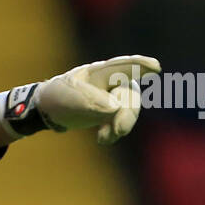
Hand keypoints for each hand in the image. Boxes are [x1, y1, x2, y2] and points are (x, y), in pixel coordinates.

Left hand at [35, 54, 160, 144]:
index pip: (122, 67)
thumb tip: (115, 108)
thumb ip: (90, 101)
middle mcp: (110, 82)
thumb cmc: (58, 97)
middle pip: (130, 94)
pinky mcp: (111, 112)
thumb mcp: (68, 98)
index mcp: (99, 72)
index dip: (140, 65)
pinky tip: (102, 139)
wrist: (49, 110)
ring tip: (104, 138)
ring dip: (120, 126)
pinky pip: (121, 122)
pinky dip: (114, 133)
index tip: (155, 67)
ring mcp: (113, 96)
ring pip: (129, 110)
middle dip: (128, 114)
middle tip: (118, 130)